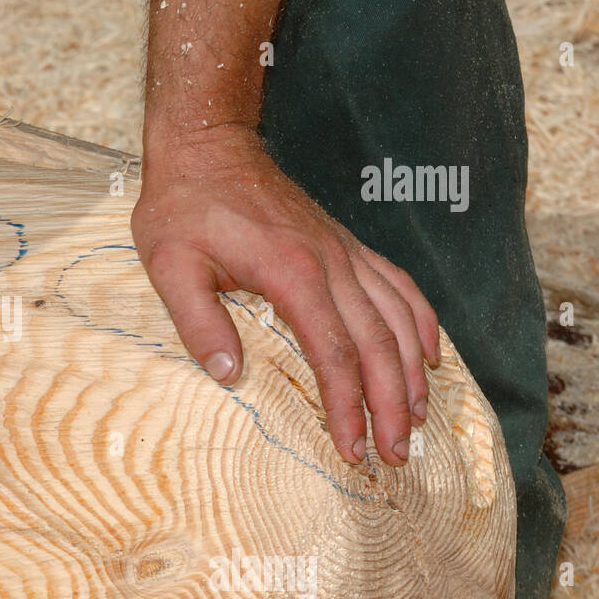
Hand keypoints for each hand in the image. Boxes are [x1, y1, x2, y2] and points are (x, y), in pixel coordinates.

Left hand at [132, 124, 439, 466]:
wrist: (207, 144)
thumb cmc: (182, 206)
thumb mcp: (170, 265)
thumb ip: (199, 321)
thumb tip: (230, 377)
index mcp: (290, 272)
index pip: (334, 352)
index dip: (348, 405)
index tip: (352, 448)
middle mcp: (330, 262)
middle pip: (378, 343)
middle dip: (390, 405)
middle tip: (396, 454)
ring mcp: (343, 250)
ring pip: (397, 317)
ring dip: (411, 372)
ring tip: (416, 419)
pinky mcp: (344, 243)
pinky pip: (398, 284)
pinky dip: (420, 321)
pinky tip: (428, 353)